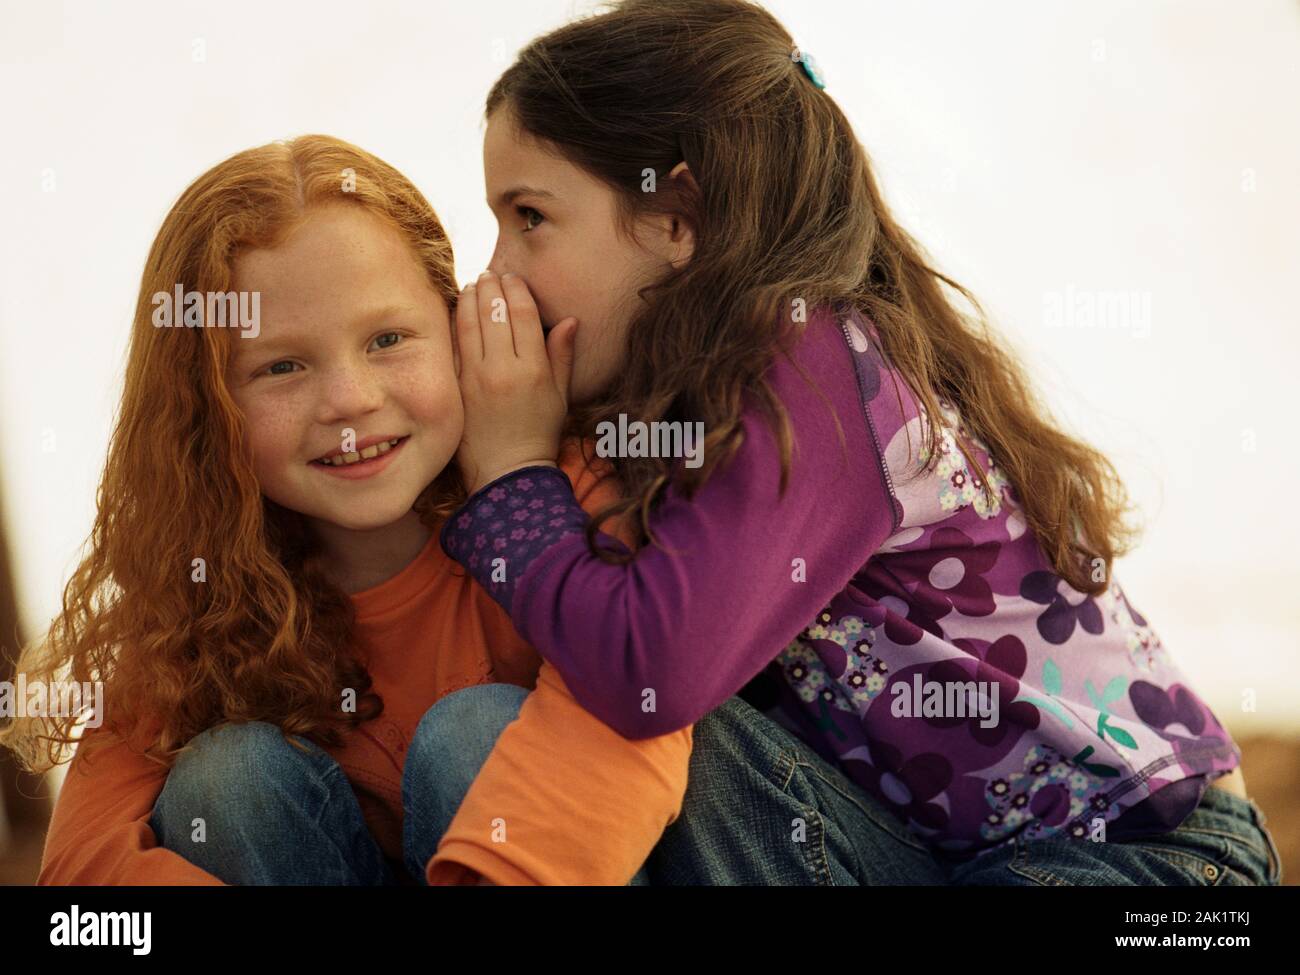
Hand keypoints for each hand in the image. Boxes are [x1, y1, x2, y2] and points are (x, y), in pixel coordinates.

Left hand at [453, 271, 577, 494]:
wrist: (508, 472)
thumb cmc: (538, 433)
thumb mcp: (560, 395)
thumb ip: (563, 355)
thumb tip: (569, 320)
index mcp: (533, 369)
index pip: (522, 313)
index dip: (517, 289)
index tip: (513, 277)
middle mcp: (503, 369)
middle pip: (494, 312)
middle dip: (491, 286)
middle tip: (490, 273)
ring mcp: (476, 378)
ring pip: (469, 323)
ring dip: (469, 298)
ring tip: (473, 285)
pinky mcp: (457, 387)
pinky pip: (453, 345)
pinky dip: (454, 323)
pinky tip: (456, 310)